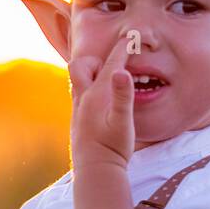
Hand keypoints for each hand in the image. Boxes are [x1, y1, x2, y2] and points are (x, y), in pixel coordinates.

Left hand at [69, 33, 134, 170]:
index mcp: (98, 94)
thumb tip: (122, 72)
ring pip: (78, 81)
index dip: (123, 48)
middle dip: (95, 59)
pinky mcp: (78, 120)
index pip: (112, 63)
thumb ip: (124, 95)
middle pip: (80, 66)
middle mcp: (84, 98)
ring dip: (90, 74)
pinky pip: (79, 96)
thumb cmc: (113, 147)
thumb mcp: (124, 122)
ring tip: (106, 81)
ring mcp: (79, 109)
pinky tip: (100, 102)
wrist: (95, 170)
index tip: (132, 37)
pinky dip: (89, 90)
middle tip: (111, 67)